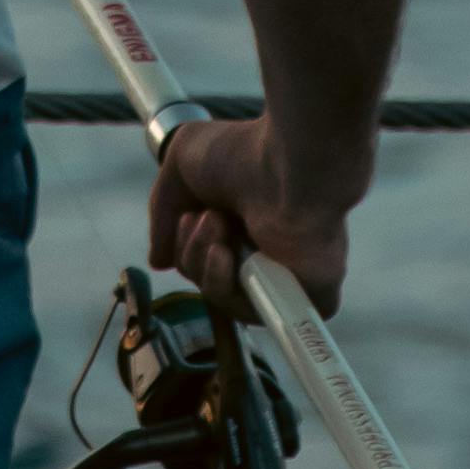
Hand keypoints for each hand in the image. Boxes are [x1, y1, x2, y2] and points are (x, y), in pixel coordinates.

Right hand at [149, 110, 359, 314]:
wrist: (287, 167)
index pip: (201, 253)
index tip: (188, 216)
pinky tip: (232, 258)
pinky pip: (257, 313)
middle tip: (209, 218)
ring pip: (222, 297)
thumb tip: (159, 261)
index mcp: (244, 216)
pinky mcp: (309, 296)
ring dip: (206, 262)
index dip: (184, 244)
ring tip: (220, 225)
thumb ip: (162, 211)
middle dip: (193, 250)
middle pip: (206, 277)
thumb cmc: (242, 155)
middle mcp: (265, 245)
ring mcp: (287, 272)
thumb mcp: (181, 161)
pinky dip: (230, 289)